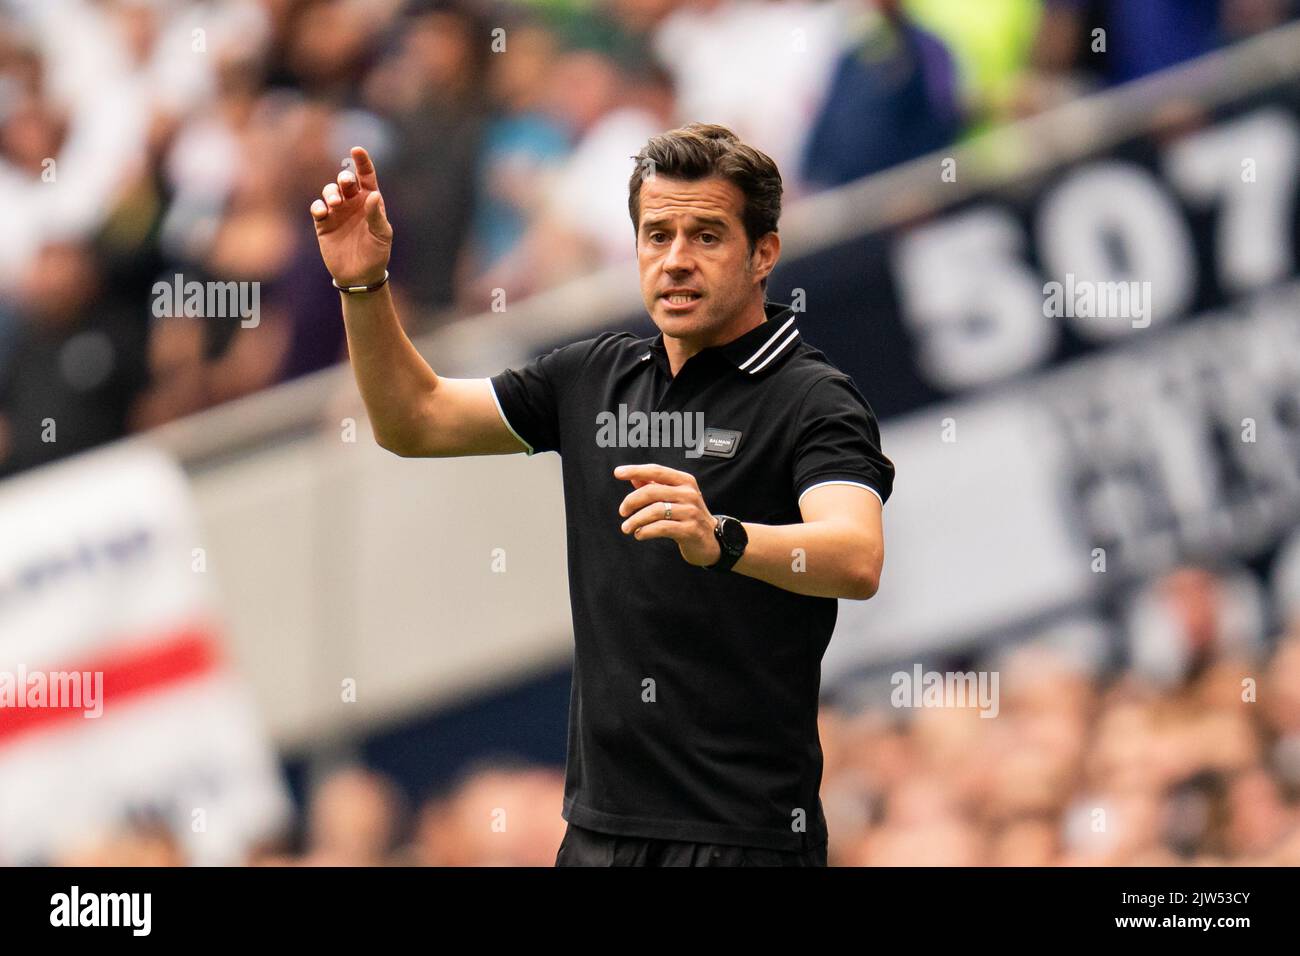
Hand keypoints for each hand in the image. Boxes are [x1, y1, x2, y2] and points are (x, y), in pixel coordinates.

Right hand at [310, 146, 391, 286]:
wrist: (360, 275)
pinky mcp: (323, 223)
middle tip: (346, 184)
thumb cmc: (376, 254)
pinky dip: (318, 206)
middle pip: (345, 181)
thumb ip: (376, 215)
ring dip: (331, 193)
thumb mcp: (382, 235)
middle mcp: (352, 203)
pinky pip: (317, 208)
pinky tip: (323, 212)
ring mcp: (337, 212)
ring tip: (335, 204)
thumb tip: (373, 195)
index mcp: (370, 201)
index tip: (357, 149)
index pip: (366, 176)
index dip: (362, 162)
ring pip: (329, 191)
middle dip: (344, 178)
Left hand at [615, 463, 721, 566]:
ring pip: (654, 511)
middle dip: (631, 501)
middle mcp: (689, 494)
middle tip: (623, 512)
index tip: (618, 472)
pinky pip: (661, 528)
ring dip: (635, 520)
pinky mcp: (689, 530)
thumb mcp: (675, 497)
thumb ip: (655, 485)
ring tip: (627, 527)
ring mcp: (690, 512)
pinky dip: (645, 531)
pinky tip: (640, 534)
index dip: (636, 470)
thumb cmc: (688, 515)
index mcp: (684, 481)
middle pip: (652, 491)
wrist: (710, 540)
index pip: (657, 470)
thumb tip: (633, 476)